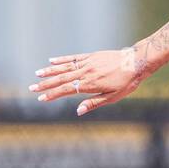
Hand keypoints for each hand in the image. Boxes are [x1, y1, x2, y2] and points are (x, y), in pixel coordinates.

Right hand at [29, 46, 147, 115]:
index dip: (52, 94)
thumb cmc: (127, 82)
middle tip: (31, 88)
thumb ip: (94, 103)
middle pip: (61, 79)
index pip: (66, 90)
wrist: (136, 62)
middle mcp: (86, 72)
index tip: (41, 98)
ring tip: (37, 74)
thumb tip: (78, 111)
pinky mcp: (91, 56)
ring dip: (50, 71)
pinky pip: (73, 58)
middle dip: (45, 84)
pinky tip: (51, 60)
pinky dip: (62, 59)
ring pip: (64, 67)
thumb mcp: (113, 97)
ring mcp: (87, 62)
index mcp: (90, 84)